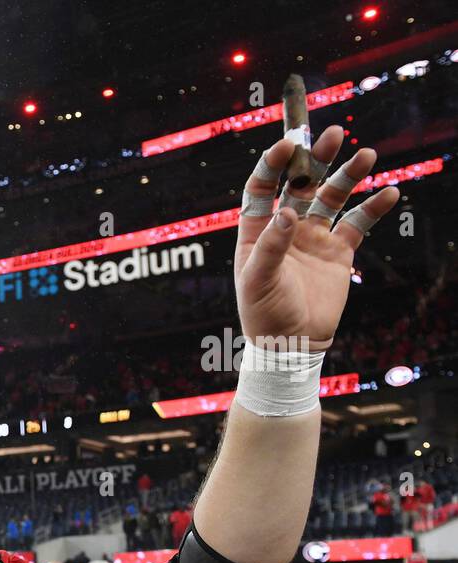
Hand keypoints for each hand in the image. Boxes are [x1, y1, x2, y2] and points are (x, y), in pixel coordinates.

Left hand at [235, 127, 399, 351]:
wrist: (292, 344)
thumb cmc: (264, 315)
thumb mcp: (257, 282)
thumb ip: (270, 247)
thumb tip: (286, 211)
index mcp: (258, 232)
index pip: (263, 190)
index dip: (273, 166)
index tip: (286, 145)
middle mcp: (286, 228)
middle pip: (302, 184)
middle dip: (317, 159)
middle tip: (334, 134)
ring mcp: (313, 238)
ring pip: (333, 198)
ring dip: (349, 176)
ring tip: (367, 155)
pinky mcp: (338, 252)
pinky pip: (358, 223)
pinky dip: (373, 208)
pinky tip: (389, 193)